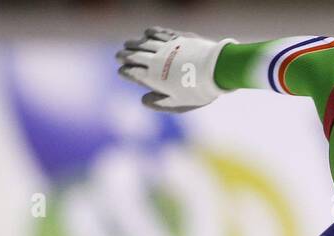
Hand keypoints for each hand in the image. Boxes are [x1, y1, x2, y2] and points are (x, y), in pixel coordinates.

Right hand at [117, 26, 235, 112]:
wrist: (215, 70)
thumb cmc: (197, 91)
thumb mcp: (178, 104)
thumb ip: (159, 103)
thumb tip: (143, 100)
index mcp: (154, 77)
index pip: (133, 72)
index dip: (125, 71)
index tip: (121, 71)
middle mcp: (156, 60)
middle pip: (135, 55)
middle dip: (124, 55)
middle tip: (118, 56)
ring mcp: (166, 47)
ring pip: (145, 43)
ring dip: (134, 43)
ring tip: (127, 44)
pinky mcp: (178, 38)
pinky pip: (160, 33)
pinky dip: (150, 32)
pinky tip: (147, 33)